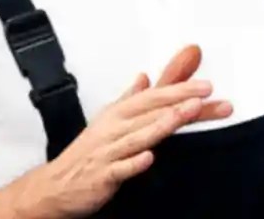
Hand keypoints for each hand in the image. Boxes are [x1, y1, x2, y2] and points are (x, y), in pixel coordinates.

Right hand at [19, 46, 231, 218]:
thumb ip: (133, 98)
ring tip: (185, 113)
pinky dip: (134, 163)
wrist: (56, 185)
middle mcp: (115, 128)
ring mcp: (109, 152)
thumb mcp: (110, 120)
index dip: (180, 88)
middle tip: (207, 93)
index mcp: (119, 113)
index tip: (206, 85)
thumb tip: (145, 77)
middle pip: (152, 111)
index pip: (154, 96)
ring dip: (163, 123)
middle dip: (180, 101)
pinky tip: (149, 158)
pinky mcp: (102, 176)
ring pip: (139, 136)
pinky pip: (120, 169)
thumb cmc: (87, 152)